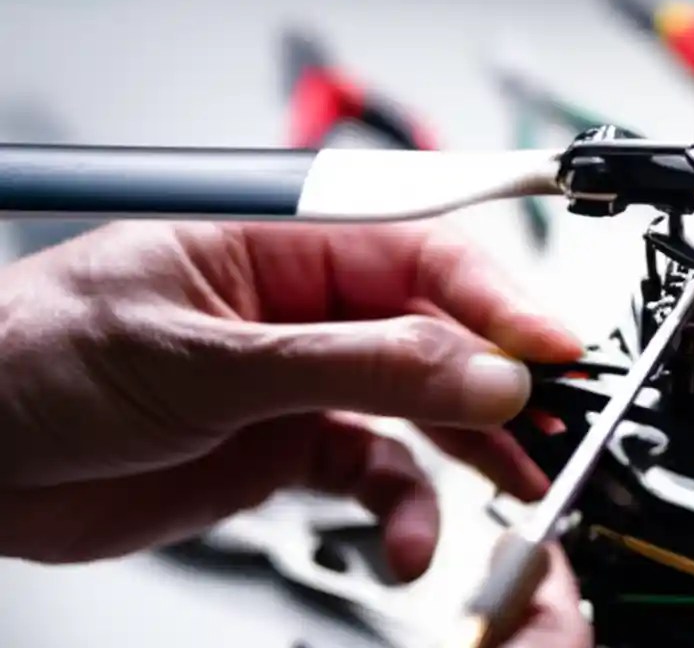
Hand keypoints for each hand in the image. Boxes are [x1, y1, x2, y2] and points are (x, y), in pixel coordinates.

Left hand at [0, 220, 589, 646]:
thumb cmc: (37, 359)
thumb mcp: (209, 358)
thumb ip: (356, 365)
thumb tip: (477, 367)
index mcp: (287, 243)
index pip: (424, 256)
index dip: (499, 301)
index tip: (554, 348)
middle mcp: (307, 305)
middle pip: (440, 332)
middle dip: (502, 381)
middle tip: (554, 425)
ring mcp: (305, 377)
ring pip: (423, 405)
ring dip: (473, 449)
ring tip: (516, 481)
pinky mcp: (291, 444)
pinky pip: (378, 470)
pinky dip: (405, 507)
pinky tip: (409, 536)